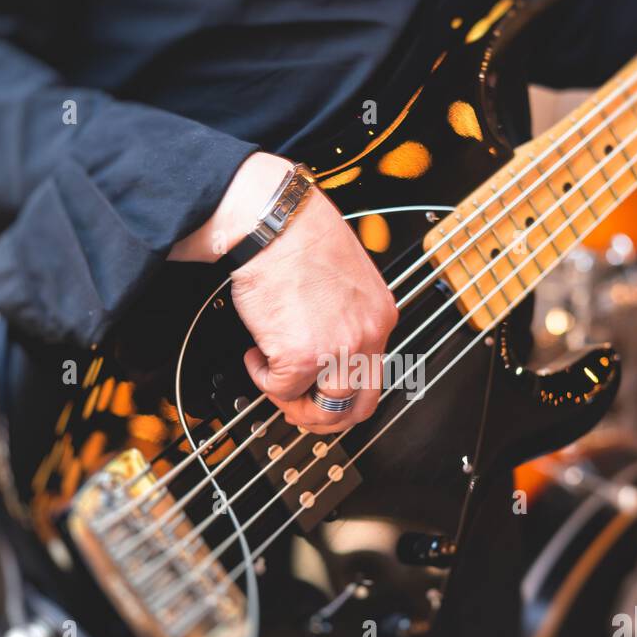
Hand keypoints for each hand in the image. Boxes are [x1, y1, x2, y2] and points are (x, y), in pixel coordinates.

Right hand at [171, 152, 397, 433]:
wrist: (272, 221)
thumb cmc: (298, 235)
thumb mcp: (347, 277)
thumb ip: (346, 315)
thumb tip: (326, 342)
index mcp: (380, 316)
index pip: (374, 376)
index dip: (344, 392)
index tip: (323, 392)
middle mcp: (366, 336)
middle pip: (358, 405)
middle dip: (326, 415)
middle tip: (301, 407)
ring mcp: (337, 350)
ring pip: (325, 409)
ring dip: (295, 403)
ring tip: (275, 381)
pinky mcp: (301, 356)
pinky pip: (282, 389)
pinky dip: (263, 378)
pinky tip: (256, 355)